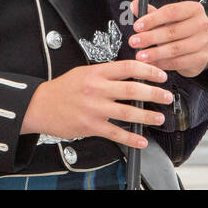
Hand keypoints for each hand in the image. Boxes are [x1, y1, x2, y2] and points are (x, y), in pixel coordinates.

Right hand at [21, 60, 172, 149]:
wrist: (40, 105)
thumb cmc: (62, 88)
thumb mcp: (83, 72)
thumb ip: (105, 73)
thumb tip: (130, 73)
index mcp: (96, 72)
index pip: (128, 68)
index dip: (148, 70)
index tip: (161, 75)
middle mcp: (97, 89)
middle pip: (132, 89)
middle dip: (154, 93)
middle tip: (167, 96)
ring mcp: (94, 109)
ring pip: (127, 112)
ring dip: (147, 116)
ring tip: (159, 117)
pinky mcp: (91, 126)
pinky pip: (115, 133)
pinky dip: (131, 138)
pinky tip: (141, 139)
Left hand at [128, 0, 207, 77]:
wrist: (198, 47)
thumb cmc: (180, 29)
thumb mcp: (168, 19)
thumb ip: (152, 13)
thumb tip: (134, 5)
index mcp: (194, 9)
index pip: (171, 11)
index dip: (152, 19)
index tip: (137, 26)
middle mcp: (202, 24)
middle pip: (172, 31)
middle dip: (150, 37)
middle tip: (134, 42)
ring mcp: (203, 42)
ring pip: (175, 48)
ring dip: (154, 53)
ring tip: (140, 56)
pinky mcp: (201, 58)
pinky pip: (178, 62)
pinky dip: (162, 63)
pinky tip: (151, 64)